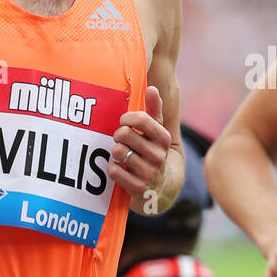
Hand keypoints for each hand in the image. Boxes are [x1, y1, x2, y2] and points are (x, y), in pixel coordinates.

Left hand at [108, 85, 170, 202]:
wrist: (161, 188)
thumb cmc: (153, 153)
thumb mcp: (157, 132)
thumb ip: (154, 110)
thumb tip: (151, 88)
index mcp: (164, 139)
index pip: (141, 119)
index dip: (126, 118)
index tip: (125, 122)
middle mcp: (158, 156)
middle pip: (124, 134)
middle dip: (118, 135)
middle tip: (122, 140)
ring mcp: (148, 173)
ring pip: (117, 152)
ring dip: (115, 153)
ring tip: (122, 155)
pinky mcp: (138, 188)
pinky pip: (114, 171)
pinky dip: (113, 169)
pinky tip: (121, 169)